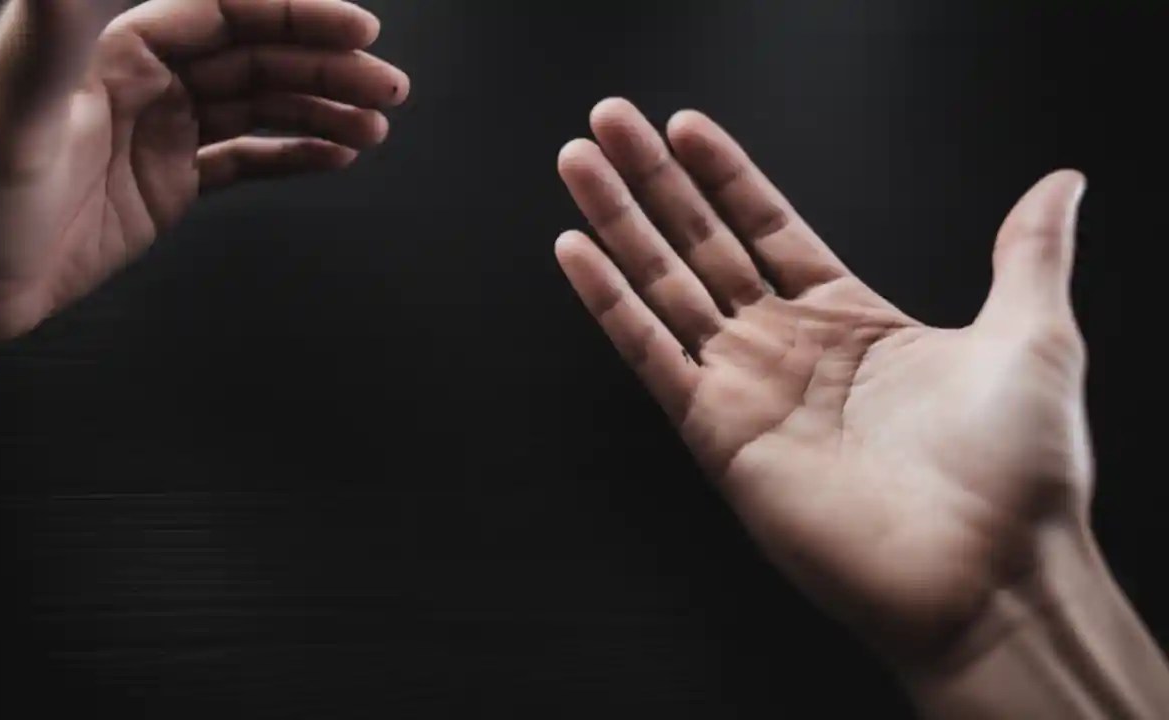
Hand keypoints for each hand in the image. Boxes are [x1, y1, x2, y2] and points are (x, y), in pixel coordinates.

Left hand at [0, 0, 407, 342]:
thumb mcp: (18, 105)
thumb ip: (56, 22)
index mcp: (116, 48)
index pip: (224, 13)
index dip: (293, 15)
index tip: (355, 29)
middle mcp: (146, 81)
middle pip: (256, 58)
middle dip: (326, 69)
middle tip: (387, 87)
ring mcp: (162, 132)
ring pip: (260, 106)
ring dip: (320, 111)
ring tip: (375, 127)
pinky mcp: (169, 183)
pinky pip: (246, 159)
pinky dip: (293, 155)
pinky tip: (334, 157)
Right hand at [554, 98, 1092, 664]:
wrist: (987, 573)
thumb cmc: (1015, 473)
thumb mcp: (1034, 335)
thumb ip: (1026, 252)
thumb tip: (1058, 187)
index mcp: (852, 320)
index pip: (769, 226)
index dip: (725, 175)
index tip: (684, 129)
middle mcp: (789, 349)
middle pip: (701, 244)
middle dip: (652, 182)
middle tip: (610, 122)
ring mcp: (747, 388)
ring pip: (664, 286)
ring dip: (617, 225)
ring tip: (579, 165)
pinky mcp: (717, 432)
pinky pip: (651, 354)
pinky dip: (610, 303)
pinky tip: (577, 254)